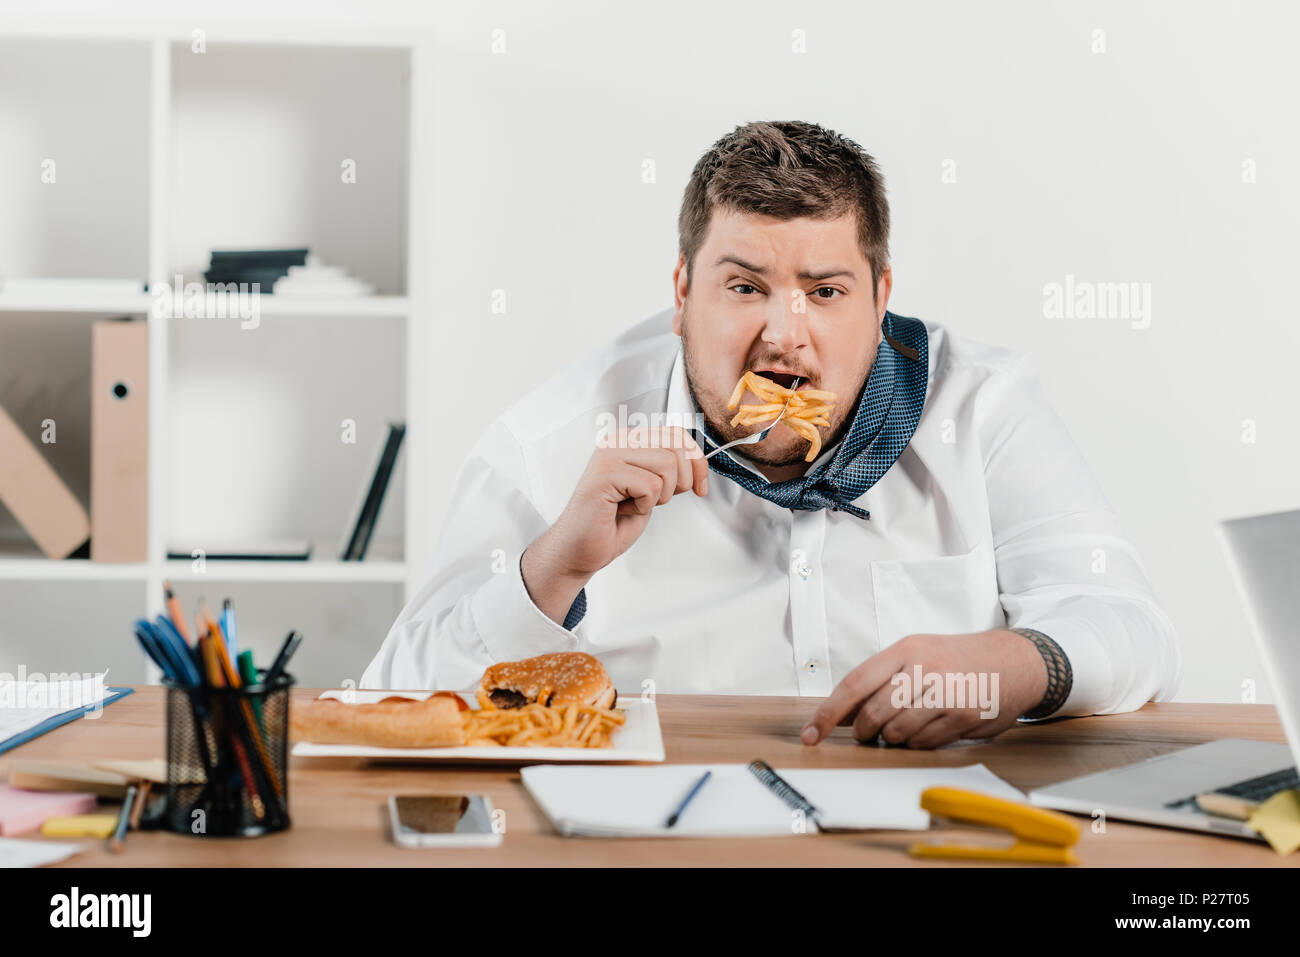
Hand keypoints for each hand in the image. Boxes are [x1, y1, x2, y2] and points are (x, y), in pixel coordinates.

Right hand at [522, 426, 707, 623]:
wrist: (581, 548)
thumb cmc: (613, 522)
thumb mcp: (650, 487)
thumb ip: (667, 466)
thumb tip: (697, 457)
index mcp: (628, 440)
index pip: (676, 434)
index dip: (697, 461)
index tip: (700, 487)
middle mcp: (617, 440)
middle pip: (676, 446)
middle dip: (681, 481)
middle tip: (658, 500)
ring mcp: (609, 454)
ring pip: (667, 465)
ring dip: (659, 496)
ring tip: (634, 504)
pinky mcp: (605, 474)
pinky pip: (650, 486)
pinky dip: (643, 506)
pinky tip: (622, 509)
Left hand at [800, 630, 1048, 749]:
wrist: (1011, 661)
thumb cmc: (954, 660)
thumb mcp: (915, 655)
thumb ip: (878, 681)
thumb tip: (839, 714)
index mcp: (905, 649)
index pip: (854, 684)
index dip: (828, 713)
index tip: (811, 734)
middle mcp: (924, 668)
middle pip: (874, 712)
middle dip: (864, 730)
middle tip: (867, 733)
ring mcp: (947, 692)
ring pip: (898, 731)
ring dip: (891, 738)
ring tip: (900, 729)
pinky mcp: (965, 715)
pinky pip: (924, 742)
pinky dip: (917, 743)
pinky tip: (925, 731)